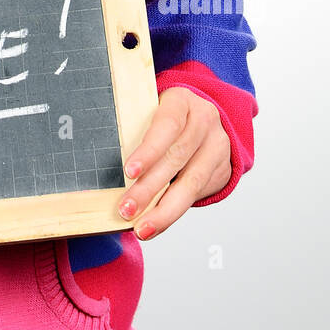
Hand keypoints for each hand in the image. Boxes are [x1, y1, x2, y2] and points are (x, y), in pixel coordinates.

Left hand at [116, 87, 230, 238]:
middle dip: (149, 188)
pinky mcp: (223, 168)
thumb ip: (135, 128)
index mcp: (181, 101)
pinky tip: (156, 223)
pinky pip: (198, 194)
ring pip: (191, 182)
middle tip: (126, 210)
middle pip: (176, 157)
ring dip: (163, 210)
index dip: (148, 150)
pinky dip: (174, 212)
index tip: (128, 172)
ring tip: (142, 228)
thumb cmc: (164, 117)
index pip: (166, 126)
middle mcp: (204, 121)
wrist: (204, 118)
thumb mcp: (151, 109)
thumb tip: (106, 166)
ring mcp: (217, 145)